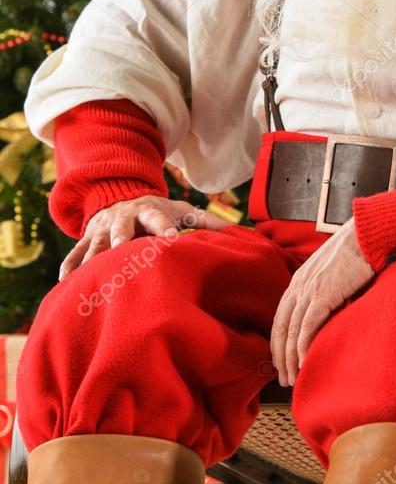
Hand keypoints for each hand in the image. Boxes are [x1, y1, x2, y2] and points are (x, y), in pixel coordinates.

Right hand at [59, 194, 226, 280]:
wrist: (120, 198)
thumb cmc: (159, 212)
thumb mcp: (183, 211)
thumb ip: (208, 221)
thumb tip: (242, 232)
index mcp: (149, 210)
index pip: (157, 217)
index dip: (163, 226)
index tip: (169, 238)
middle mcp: (124, 217)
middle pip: (121, 227)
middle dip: (120, 237)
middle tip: (120, 250)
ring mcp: (102, 228)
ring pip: (95, 242)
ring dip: (93, 257)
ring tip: (90, 275)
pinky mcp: (86, 238)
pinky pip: (75, 253)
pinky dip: (70, 268)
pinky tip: (65, 285)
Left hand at [270, 215, 374, 386]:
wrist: (366, 236)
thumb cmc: (355, 253)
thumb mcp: (332, 274)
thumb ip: (325, 293)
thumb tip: (329, 317)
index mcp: (299, 280)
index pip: (281, 317)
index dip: (279, 342)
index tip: (281, 362)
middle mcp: (298, 285)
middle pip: (281, 327)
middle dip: (280, 356)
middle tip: (283, 378)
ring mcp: (309, 289)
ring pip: (291, 330)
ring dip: (290, 358)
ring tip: (293, 378)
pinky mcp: (323, 293)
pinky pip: (307, 325)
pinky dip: (303, 346)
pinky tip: (303, 362)